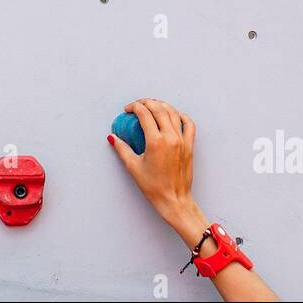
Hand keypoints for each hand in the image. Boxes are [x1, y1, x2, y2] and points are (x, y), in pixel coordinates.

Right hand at [108, 99, 207, 247]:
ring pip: (173, 113)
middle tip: (138, 105)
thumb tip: (113, 138)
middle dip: (146, 102)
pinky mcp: (189, 145)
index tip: (128, 109)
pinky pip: (188, 124)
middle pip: (159, 109)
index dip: (134, 107)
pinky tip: (173, 115)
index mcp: (156, 142)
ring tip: (152, 106)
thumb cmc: (154, 187)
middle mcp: (170, 138)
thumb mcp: (133, 167)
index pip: (144, 114)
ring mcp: (182, 140)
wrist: (174, 200)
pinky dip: (180, 116)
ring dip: (161, 105)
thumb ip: (122, 149)